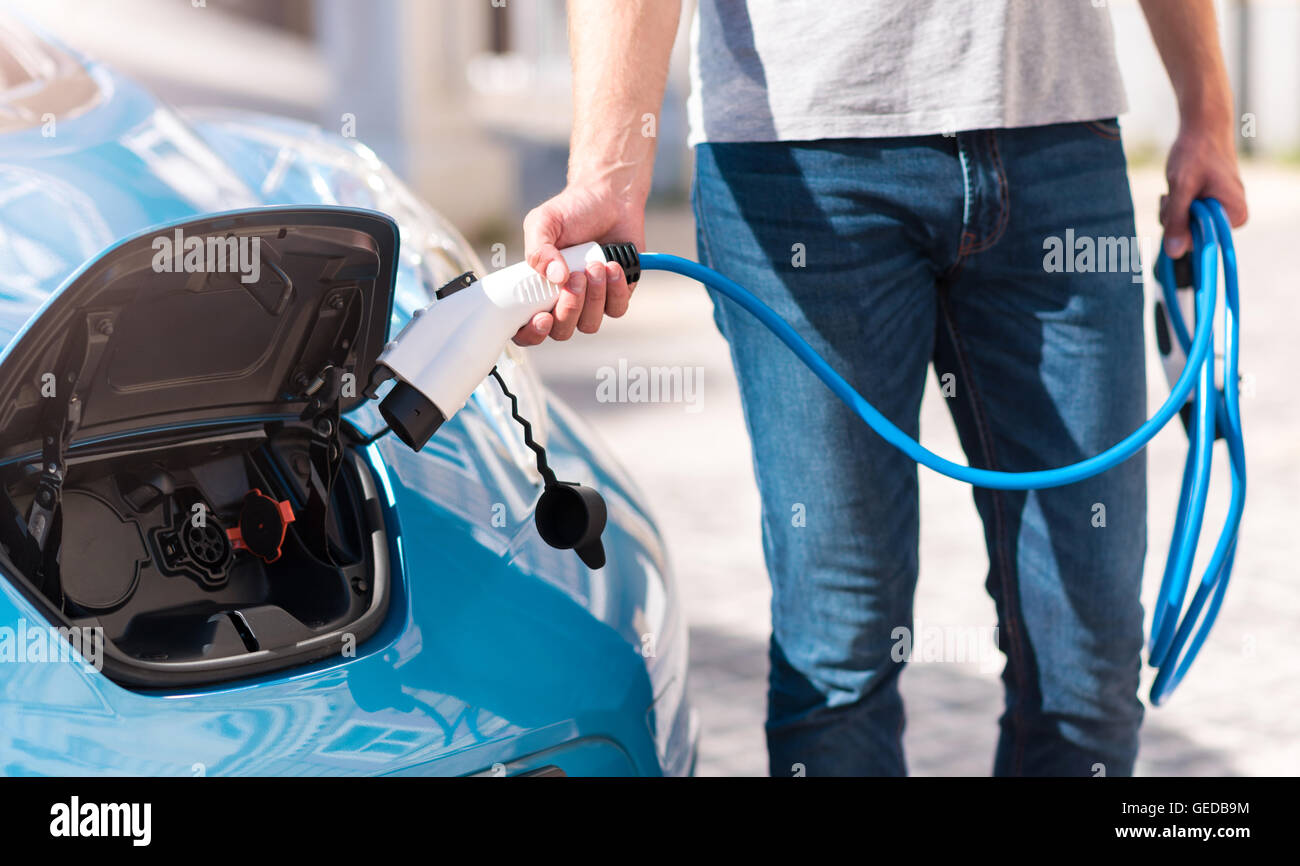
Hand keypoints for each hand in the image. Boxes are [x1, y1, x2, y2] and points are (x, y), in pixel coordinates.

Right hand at [514, 183, 643, 345]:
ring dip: (593, 297)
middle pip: (562, 331)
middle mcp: (562, 300)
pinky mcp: (617, 295)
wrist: (609, 196)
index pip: (526, 329)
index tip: (543, 317)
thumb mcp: (543, 222)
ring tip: (596, 264)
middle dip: (569, 308)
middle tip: (575, 277)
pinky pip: (616, 309)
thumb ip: (538, 250)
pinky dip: (616, 289)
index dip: (532, 333)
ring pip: (589, 324)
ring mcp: (590, 301)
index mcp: (537, 289)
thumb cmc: (571, 210)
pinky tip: (613, 265)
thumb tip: (555, 278)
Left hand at [1159, 119, 1247, 256]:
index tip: (1180, 204)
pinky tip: (1177, 190)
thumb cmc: (1197, 153)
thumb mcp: (1181, 187)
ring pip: (1184, 227)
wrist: (1203, 129)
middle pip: (1192, 236)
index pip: (1201, 241)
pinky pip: (1185, 218)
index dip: (1182, 227)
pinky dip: (1175, 207)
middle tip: (1173, 195)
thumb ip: (1177, 219)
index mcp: (1235, 216)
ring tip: (1176, 188)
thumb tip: (1173, 253)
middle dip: (1175, 218)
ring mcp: (1220, 212)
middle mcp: (1232, 218)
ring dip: (1172, 212)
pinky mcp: (1208, 207)